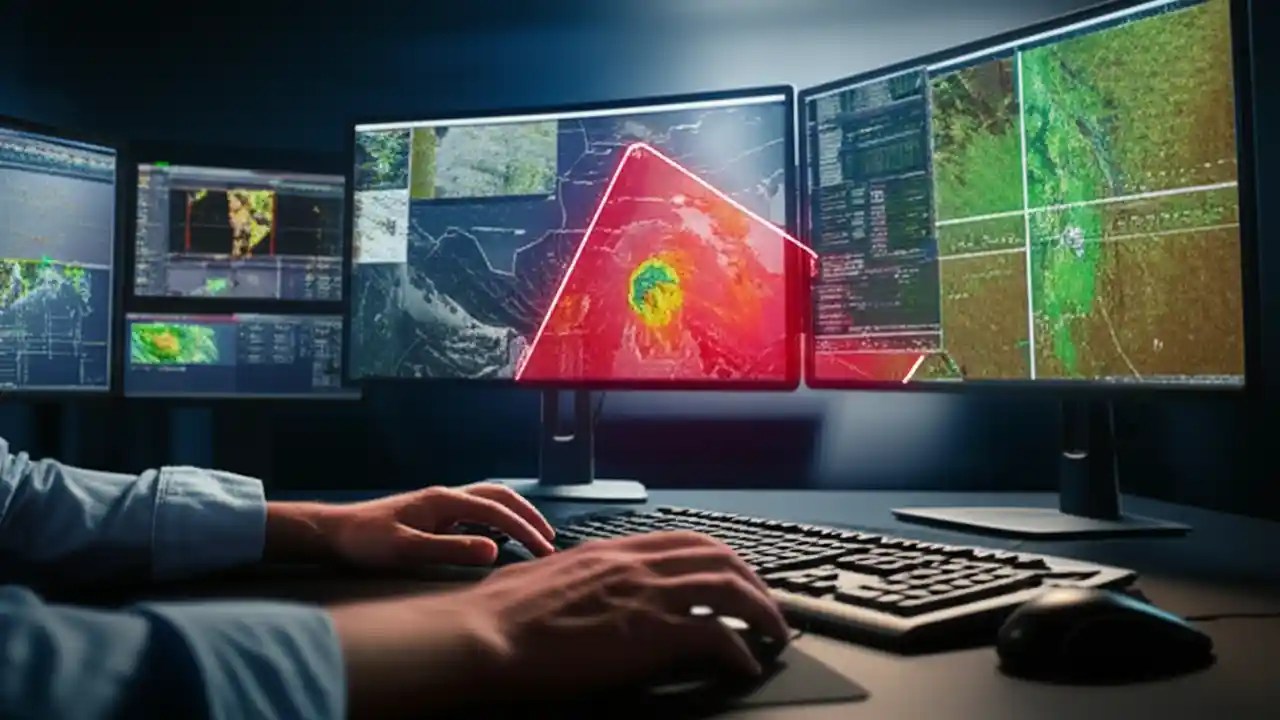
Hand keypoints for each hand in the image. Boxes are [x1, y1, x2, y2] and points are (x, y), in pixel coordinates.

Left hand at [264, 484, 556, 569]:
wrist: (334, 532)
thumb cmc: (366, 542)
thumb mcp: (406, 550)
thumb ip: (450, 549)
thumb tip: (494, 550)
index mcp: (444, 501)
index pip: (496, 512)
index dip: (524, 530)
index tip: (544, 552)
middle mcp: (445, 496)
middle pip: (499, 495)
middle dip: (528, 514)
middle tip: (550, 539)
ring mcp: (439, 503)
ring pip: (488, 498)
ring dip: (515, 512)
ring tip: (534, 533)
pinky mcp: (432, 513)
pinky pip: (476, 509)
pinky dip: (498, 517)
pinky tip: (499, 535)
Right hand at [330, 531, 788, 716]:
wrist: (486, 633)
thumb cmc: (502, 613)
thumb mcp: (549, 577)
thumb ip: (582, 576)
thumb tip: (591, 587)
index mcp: (613, 551)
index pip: (686, 541)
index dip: (721, 558)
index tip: (736, 576)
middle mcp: (636, 565)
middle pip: (719, 558)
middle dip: (753, 581)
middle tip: (766, 606)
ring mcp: (646, 596)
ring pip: (729, 589)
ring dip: (761, 612)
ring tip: (773, 634)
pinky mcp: (651, 634)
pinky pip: (716, 636)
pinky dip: (739, 651)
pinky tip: (744, 665)